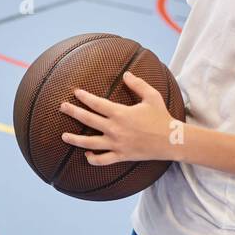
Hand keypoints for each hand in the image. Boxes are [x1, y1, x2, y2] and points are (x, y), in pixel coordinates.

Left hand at [59, 71, 179, 164]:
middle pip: (87, 120)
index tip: (75, 92)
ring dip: (74, 140)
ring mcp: (116, 144)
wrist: (173, 140)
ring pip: (89, 143)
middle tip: (61, 107)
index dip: (84, 97)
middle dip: (72, 112)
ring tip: (63, 136)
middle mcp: (115, 129)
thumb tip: (126, 74)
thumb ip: (138, 84)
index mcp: (120, 113)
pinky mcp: (121, 156)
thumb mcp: (152, 96)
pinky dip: (92, 158)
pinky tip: (86, 154)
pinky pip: (102, 160)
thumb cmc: (162, 117)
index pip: (96, 103)